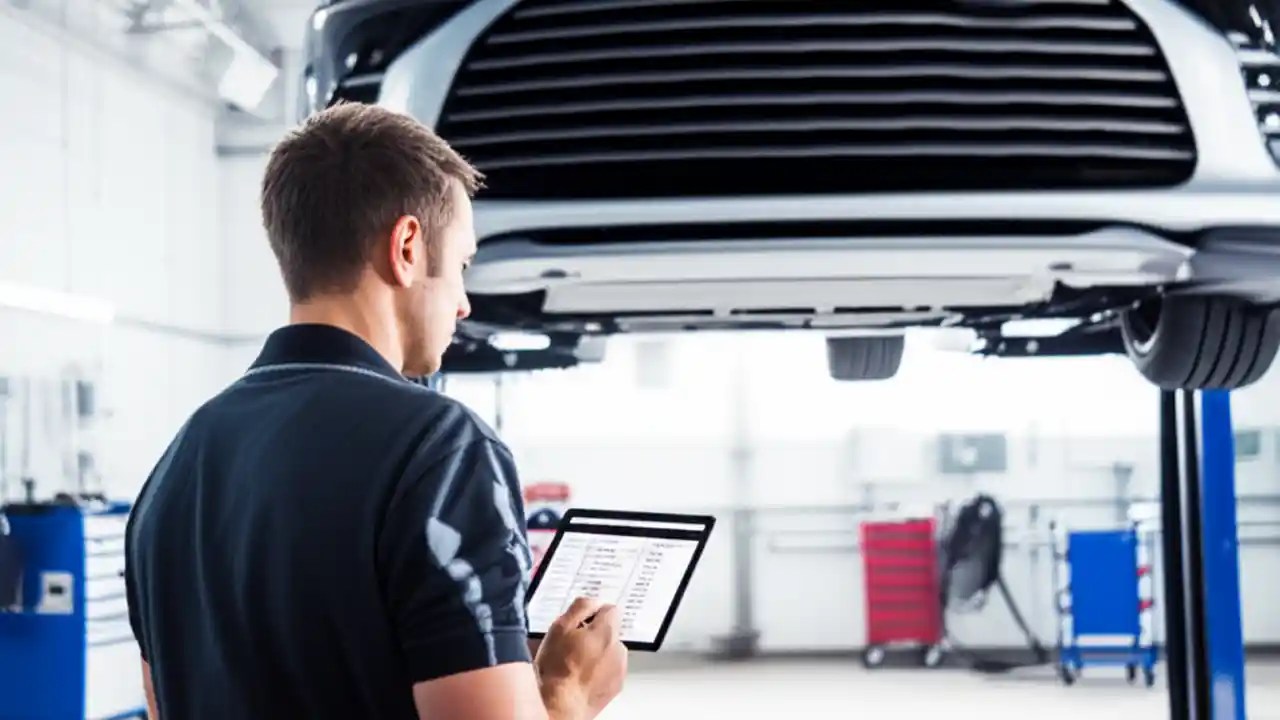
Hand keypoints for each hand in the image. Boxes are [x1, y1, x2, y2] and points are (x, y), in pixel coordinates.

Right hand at [535, 597, 628, 719]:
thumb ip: (580, 607)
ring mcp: (619, 669)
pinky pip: (610, 670)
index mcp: (607, 631)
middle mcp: (618, 649)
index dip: (593, 613)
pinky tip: (581, 676)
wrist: (560, 704)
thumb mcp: (560, 627)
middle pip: (610, 631)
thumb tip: (591, 601)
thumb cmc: (557, 670)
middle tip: (573, 644)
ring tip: (575, 663)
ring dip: (597, 653)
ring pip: (610, 651)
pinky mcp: (616, 686)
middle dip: (595, 634)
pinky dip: (599, 671)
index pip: (610, 609)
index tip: (581, 621)